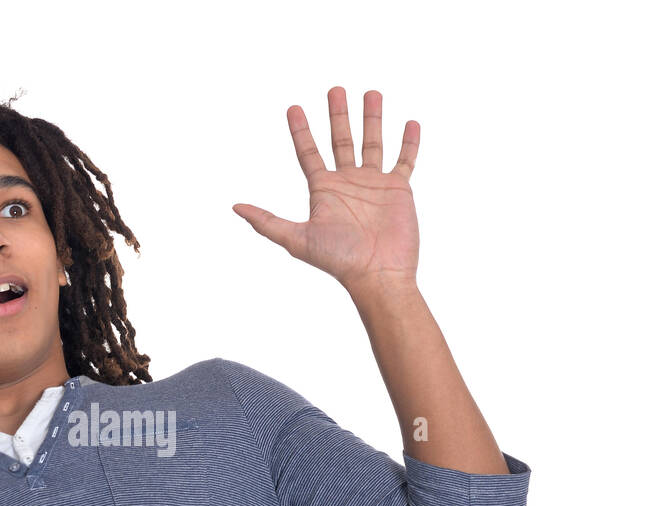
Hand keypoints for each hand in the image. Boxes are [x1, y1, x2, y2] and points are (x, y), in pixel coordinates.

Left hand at [233, 88, 420, 295]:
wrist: (377, 273)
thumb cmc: (338, 260)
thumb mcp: (296, 239)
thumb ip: (266, 222)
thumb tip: (236, 207)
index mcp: (324, 190)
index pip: (308, 153)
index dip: (300, 131)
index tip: (293, 108)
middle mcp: (348, 183)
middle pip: (340, 140)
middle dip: (337, 115)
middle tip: (335, 89)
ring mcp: (374, 184)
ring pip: (372, 143)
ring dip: (372, 118)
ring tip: (371, 92)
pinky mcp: (399, 190)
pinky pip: (405, 160)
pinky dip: (409, 143)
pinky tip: (411, 123)